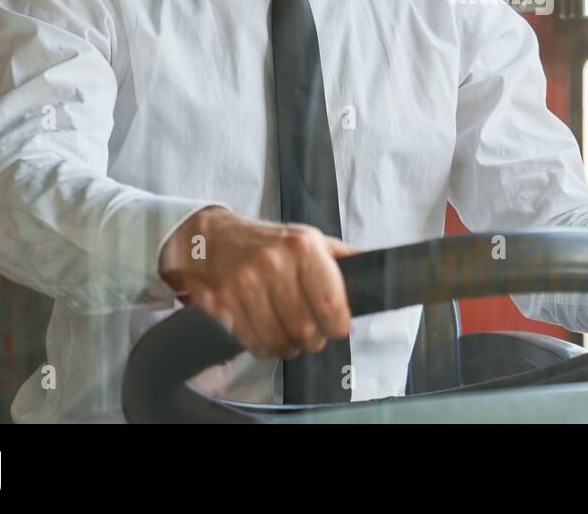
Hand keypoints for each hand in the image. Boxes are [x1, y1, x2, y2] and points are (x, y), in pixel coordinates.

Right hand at [159, 207, 358, 359]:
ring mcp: (245, 284)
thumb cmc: (268, 242)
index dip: (338, 326)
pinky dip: (264, 348)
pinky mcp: (223, 303)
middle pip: (306, 329)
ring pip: (279, 341)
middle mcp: (275, 263)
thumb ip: (341, 258)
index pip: (332, 304)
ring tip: (289, 336)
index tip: (336, 328)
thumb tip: (376, 273)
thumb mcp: (308, 238)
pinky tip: (266, 335)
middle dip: (313, 340)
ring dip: (288, 347)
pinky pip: (252, 343)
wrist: (211, 239)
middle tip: (311, 335)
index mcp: (303, 247)